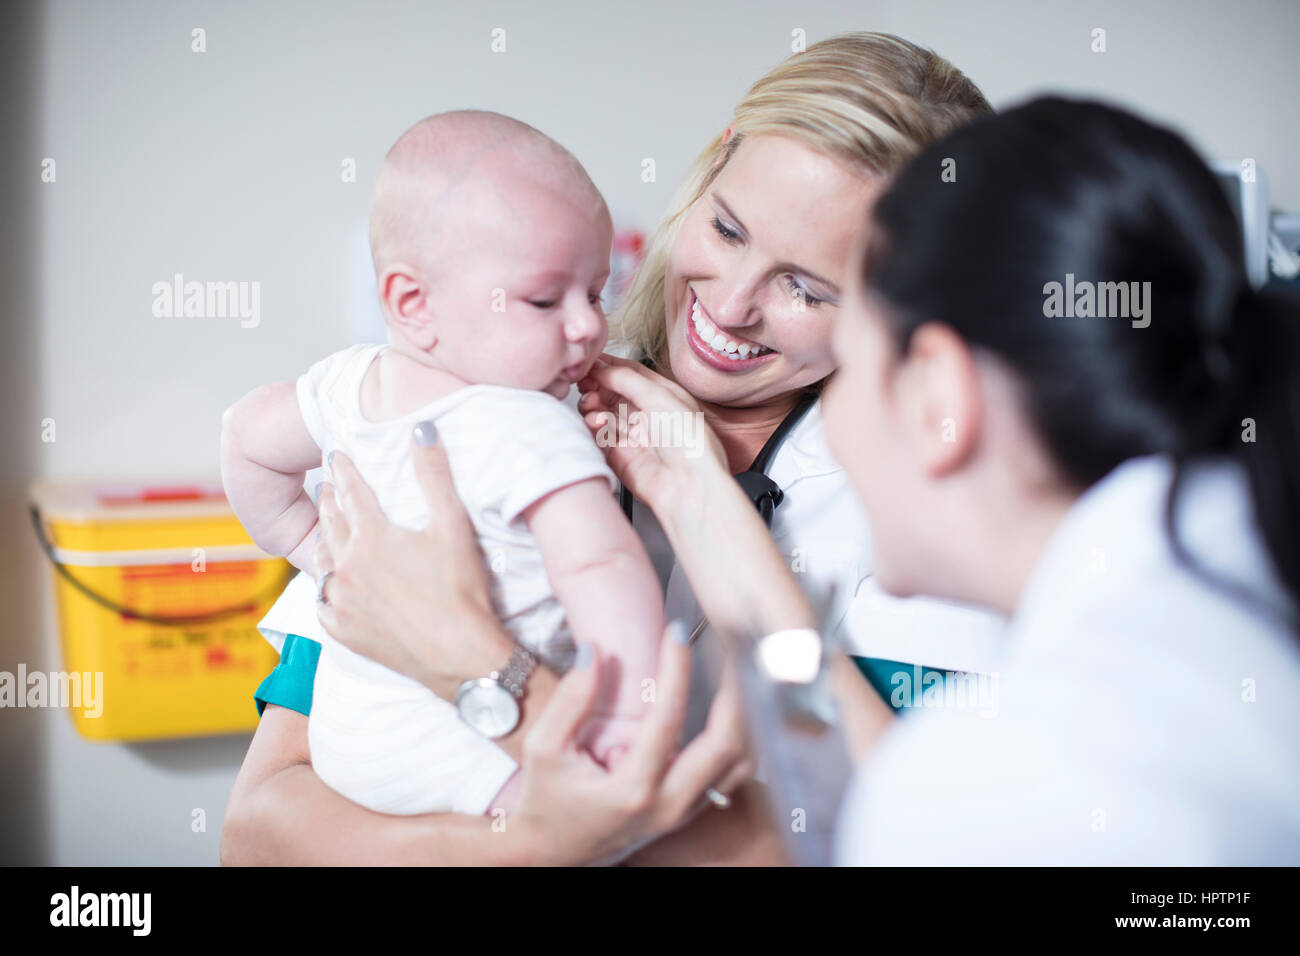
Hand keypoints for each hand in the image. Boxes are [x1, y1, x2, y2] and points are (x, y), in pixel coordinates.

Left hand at [314, 427, 511, 698]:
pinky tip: (327, 583)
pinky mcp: (343, 632)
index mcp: (371, 536)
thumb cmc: (461, 589)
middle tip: (327, 486)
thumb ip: (434, 474)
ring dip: (323, 538)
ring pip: (321, 561)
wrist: (458, 655)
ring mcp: (342, 601)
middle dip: (329, 500)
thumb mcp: (453, 524)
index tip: (337, 455)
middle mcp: (347, 566)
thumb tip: (422, 427)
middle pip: (331, 523)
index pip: (352, 492)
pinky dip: (323, 586)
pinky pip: (322, 602)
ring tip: (325, 527)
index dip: (345, 470)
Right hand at [510, 622, 756, 865]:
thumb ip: (569, 700)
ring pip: (742, 762)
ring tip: (742, 666)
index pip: (668, 719)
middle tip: (733, 645)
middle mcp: (668, 804)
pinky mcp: (692, 810)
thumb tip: (594, 651)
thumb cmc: (545, 798)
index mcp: (631, 789)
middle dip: (736, 691)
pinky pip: (735, 772)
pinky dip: (744, 734)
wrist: (554, 851)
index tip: (677, 631)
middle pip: (727, 745)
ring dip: (748, 713)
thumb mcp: (543, 749)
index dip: (676, 669)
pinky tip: (737, 700)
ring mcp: (686, 812)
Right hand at [577, 354, 727, 516]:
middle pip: (611, 392)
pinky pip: (598, 436)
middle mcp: (647, 415)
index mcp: (663, 396)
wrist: (689, 486)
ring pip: (601, 412)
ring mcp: (632, 436)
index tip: (590, 362)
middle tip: (586, 384)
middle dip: (595, 385)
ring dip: (592, 405)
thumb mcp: (661, 397)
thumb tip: (601, 368)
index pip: (630, 373)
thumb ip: (627, 379)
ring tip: (593, 404)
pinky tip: (597, 422)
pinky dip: (592, 426)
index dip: (608, 366)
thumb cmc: (690, 444)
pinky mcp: (619, 457)